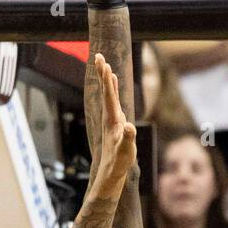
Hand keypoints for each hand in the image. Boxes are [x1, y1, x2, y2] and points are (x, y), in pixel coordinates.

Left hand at [90, 53, 136, 196]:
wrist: (111, 171)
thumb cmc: (118, 161)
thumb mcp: (125, 150)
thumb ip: (128, 138)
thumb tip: (129, 127)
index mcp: (112, 119)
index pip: (109, 95)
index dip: (107, 79)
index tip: (104, 63)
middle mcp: (109, 116)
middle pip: (106, 91)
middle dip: (103, 73)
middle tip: (99, 56)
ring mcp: (111, 119)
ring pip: (109, 95)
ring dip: (107, 80)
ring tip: (106, 66)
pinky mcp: (114, 123)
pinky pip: (113, 101)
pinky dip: (113, 90)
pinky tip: (113, 85)